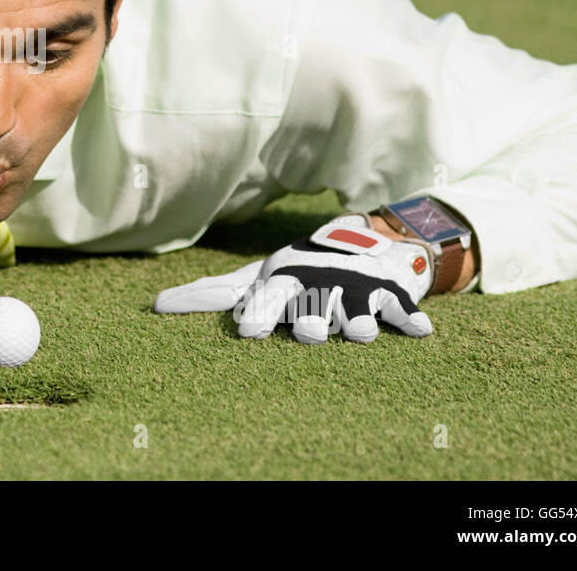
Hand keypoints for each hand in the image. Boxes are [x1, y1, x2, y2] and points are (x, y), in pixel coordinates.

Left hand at [154, 214, 433, 342]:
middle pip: (313, 315)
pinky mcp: (391, 296)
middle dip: (312, 324)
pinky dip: (411, 320)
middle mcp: (318, 287)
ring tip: (360, 333)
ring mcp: (356, 292)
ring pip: (355, 320)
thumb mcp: (256, 275)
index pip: (267, 300)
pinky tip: (421, 332)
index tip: (248, 330)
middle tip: (309, 333)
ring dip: (358, 326)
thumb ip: (212, 293)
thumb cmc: (297, 271)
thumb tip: (155, 305)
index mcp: (283, 283)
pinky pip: (402, 312)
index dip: (259, 313)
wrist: (364, 242)